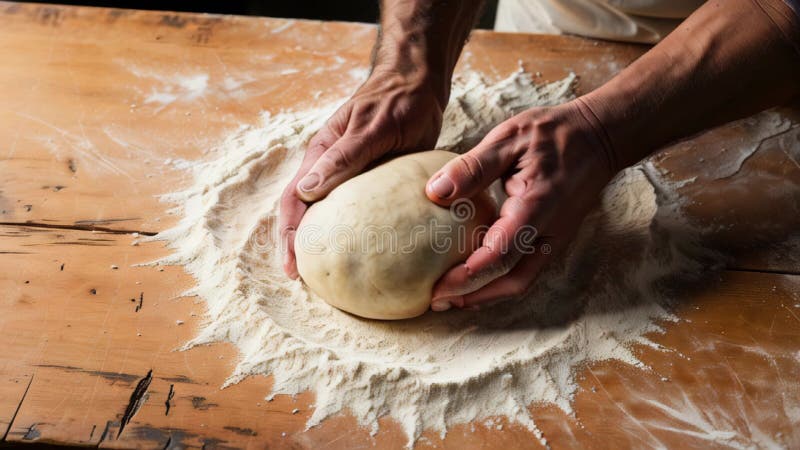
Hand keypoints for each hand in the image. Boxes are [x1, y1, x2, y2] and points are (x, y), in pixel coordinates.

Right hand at [280, 70, 445, 278]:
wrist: (420, 85)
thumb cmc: (396, 101)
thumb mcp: (372, 128)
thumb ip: (343, 157)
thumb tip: (306, 191)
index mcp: (321, 155)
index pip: (294, 201)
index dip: (290, 235)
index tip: (293, 267)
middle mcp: (330, 168)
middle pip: (305, 213)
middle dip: (300, 246)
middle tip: (305, 280)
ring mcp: (350, 176)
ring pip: (329, 214)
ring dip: (324, 242)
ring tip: (328, 274)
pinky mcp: (372, 181)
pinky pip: (358, 212)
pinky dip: (354, 233)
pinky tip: (363, 253)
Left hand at [425, 100, 616, 310]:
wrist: (601, 136)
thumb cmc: (553, 133)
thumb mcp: (509, 138)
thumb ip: (473, 166)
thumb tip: (434, 191)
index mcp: (536, 206)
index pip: (502, 251)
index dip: (470, 273)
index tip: (440, 285)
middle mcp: (549, 231)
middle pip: (513, 280)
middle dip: (474, 295)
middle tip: (436, 301)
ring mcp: (555, 238)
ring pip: (522, 281)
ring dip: (486, 295)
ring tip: (451, 299)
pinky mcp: (553, 238)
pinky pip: (527, 270)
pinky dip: (499, 282)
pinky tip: (475, 280)